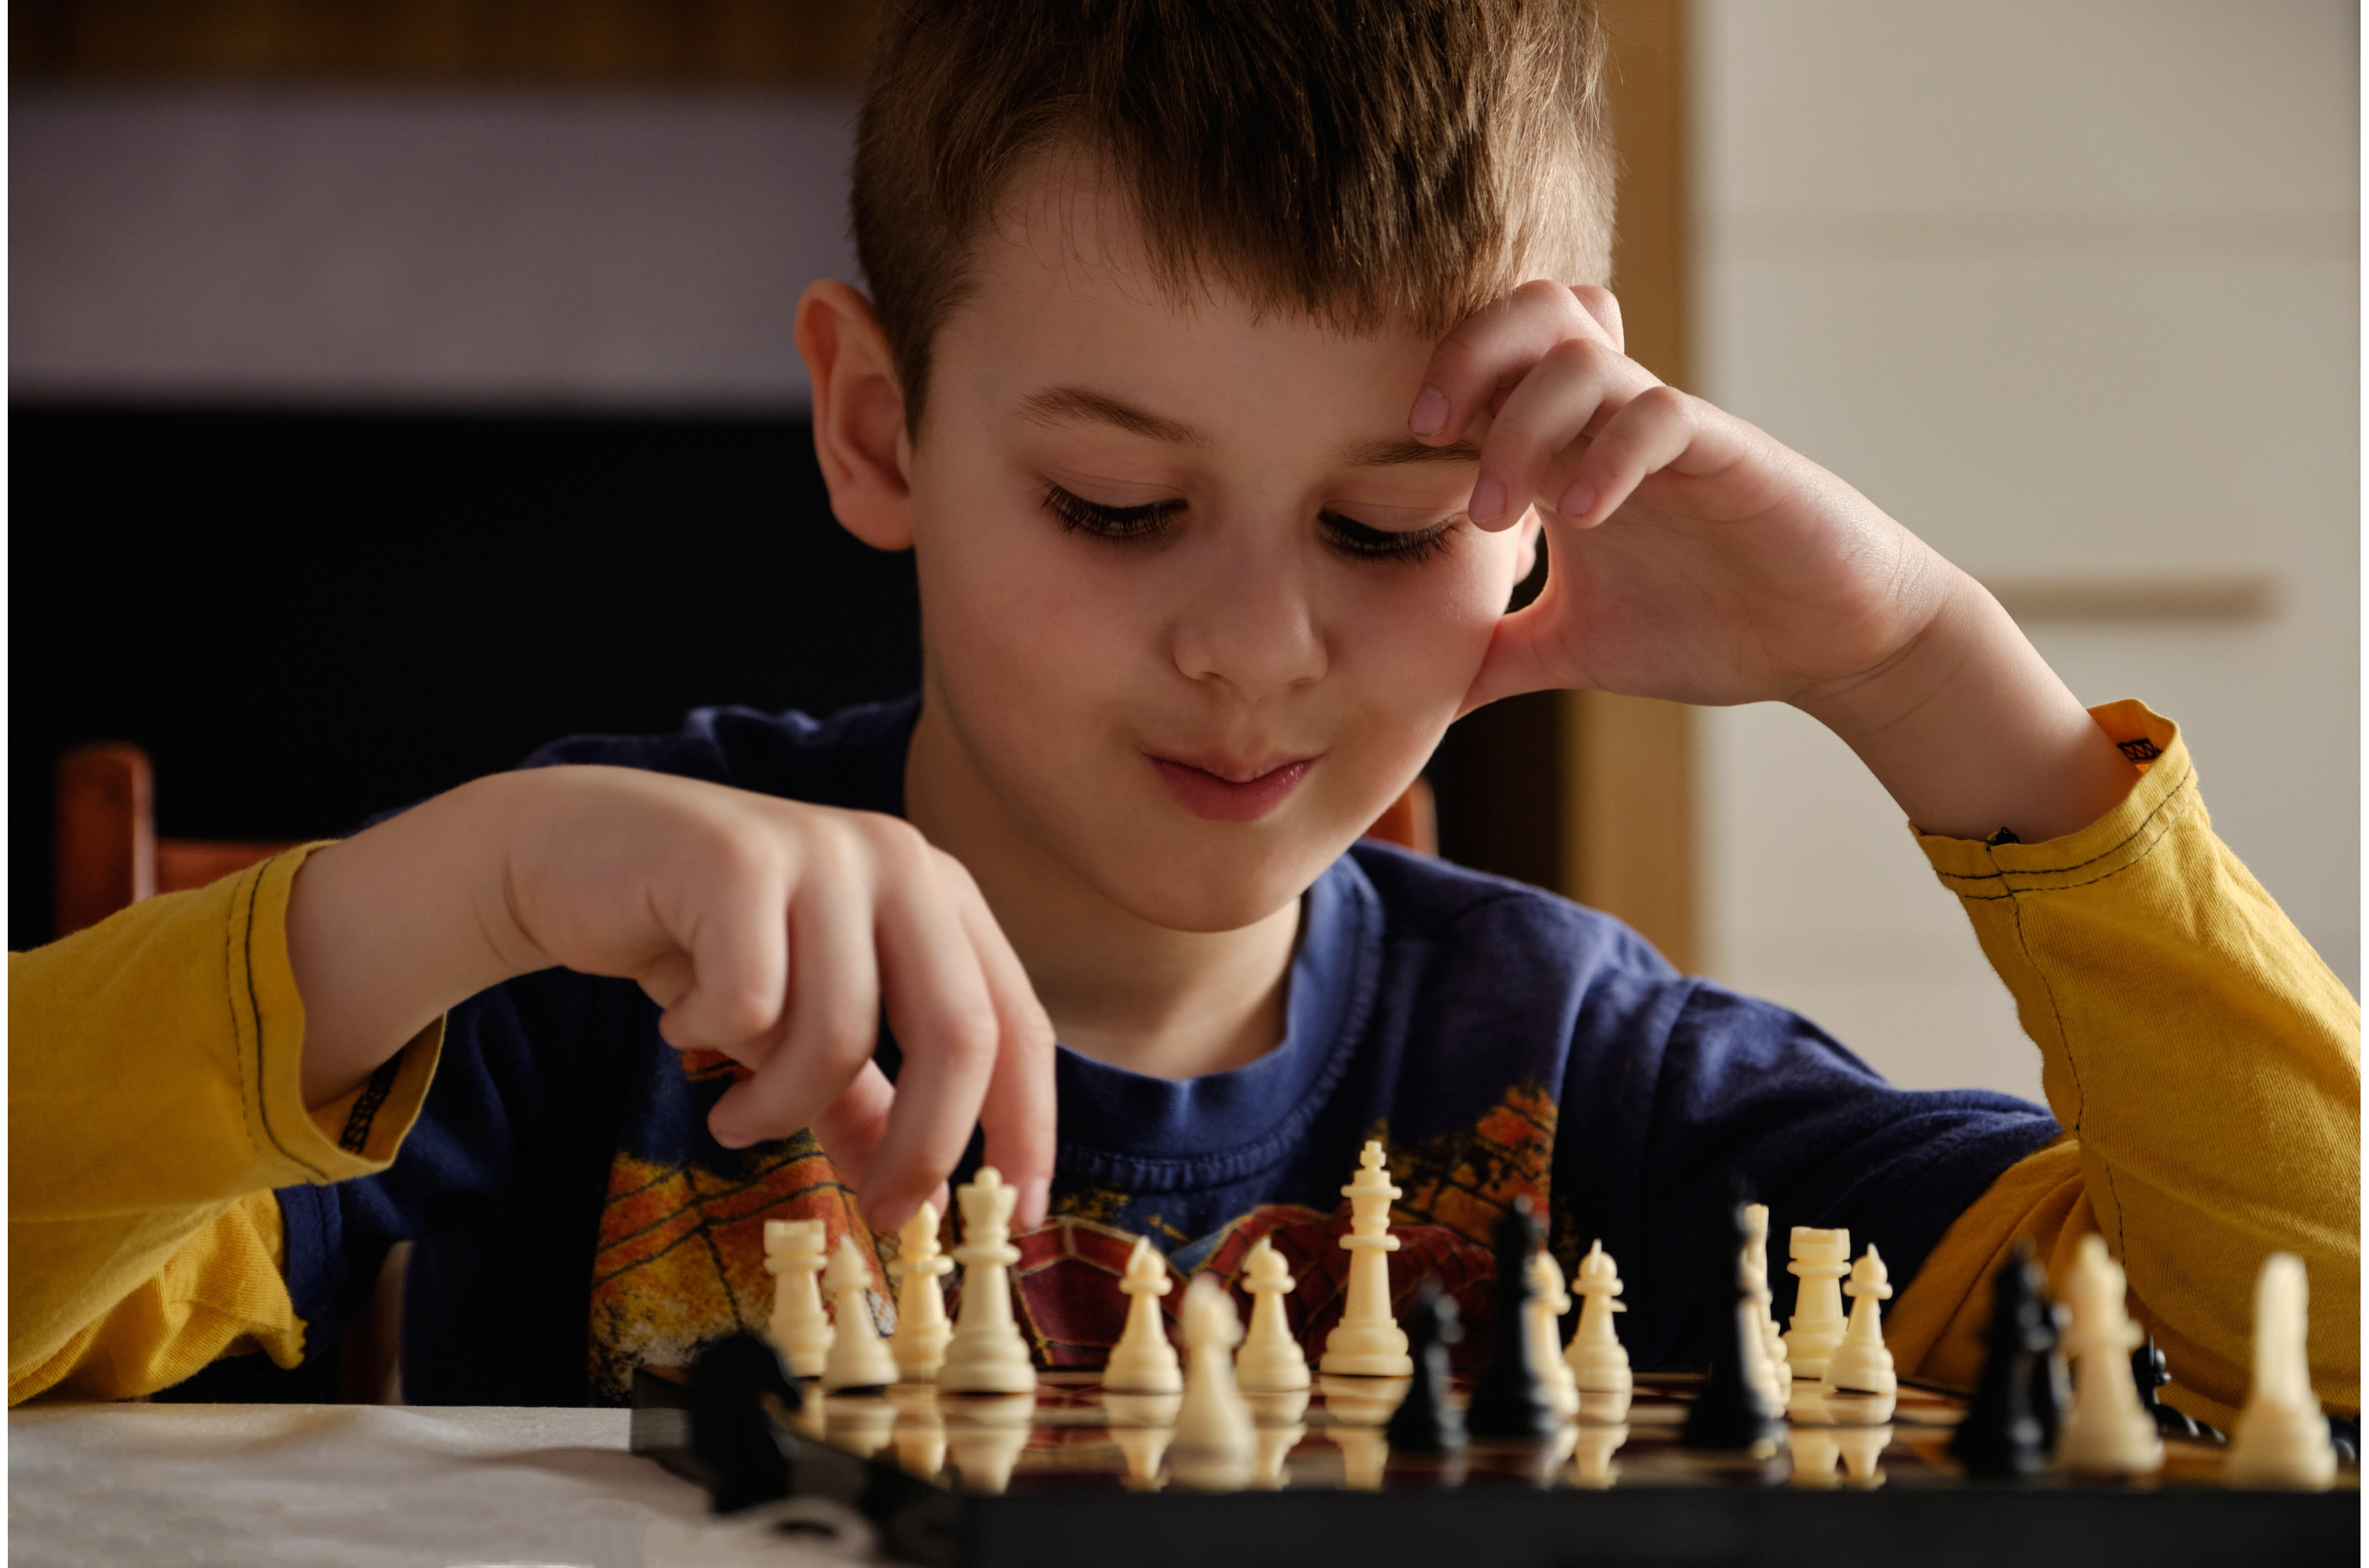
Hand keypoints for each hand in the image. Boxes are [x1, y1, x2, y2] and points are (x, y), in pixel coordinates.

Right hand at [288, 766, 1055, 1230]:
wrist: (567, 853)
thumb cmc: (701, 942)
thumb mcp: (801, 1024)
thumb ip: (863, 1097)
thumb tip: (912, 1196)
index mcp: (938, 893)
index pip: (1016, 1022)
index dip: (1027, 1125)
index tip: (1020, 1216)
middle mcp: (900, 860)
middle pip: (959, 1035)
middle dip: (923, 1147)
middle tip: (877, 1212)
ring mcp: (823, 850)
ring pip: (841, 1035)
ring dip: (779, 1108)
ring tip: (732, 1115)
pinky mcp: (740, 859)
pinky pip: (751, 1006)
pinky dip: (710, 1040)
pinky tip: (678, 1022)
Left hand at [1413, 281, 2135, 840]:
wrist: (1828, 642)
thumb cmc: (1709, 627)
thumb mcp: (1576, 647)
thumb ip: (1499, 656)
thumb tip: (1421, 695)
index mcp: (1568, 451)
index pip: (1491, 362)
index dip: (1437, 383)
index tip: (1401, 455)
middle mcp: (1612, 425)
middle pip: (1533, 312)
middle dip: (1467, 357)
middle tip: (1431, 435)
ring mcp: (1670, 431)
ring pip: (1583, 356)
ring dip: (1521, 424)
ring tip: (1498, 511)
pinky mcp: (1727, 454)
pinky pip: (1659, 415)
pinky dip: (1609, 454)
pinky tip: (1583, 517)